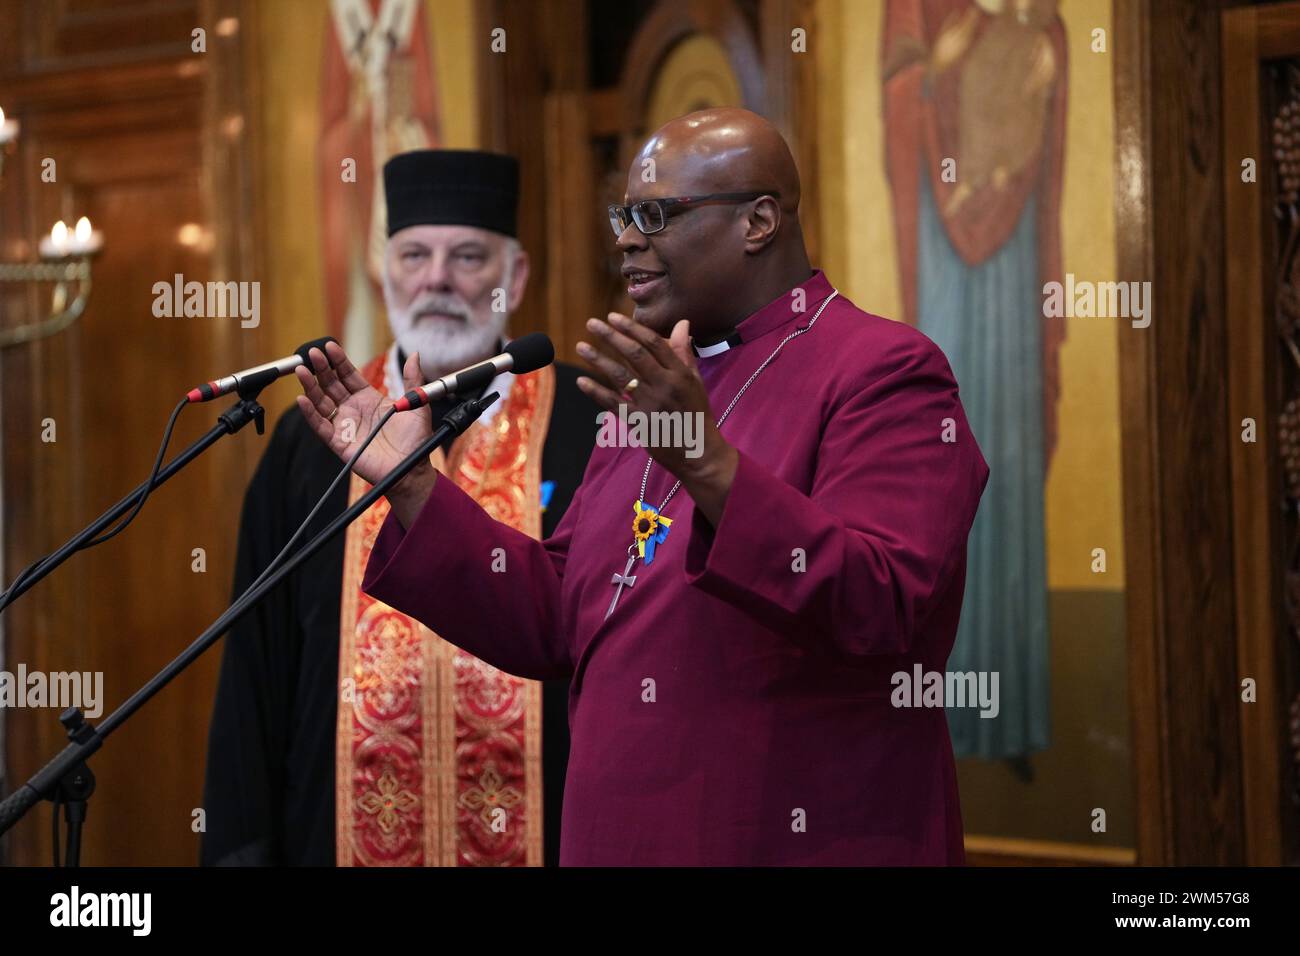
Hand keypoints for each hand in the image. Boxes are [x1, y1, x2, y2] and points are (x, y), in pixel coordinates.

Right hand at [294, 341, 434, 495]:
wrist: (412, 468)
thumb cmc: (415, 440)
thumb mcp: (417, 404)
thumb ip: (413, 379)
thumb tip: (415, 355)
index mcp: (369, 398)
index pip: (348, 374)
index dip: (338, 360)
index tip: (329, 346)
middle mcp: (353, 409)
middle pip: (331, 384)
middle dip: (321, 368)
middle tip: (313, 353)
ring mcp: (344, 425)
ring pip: (321, 402)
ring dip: (310, 386)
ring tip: (301, 370)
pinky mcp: (339, 442)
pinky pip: (320, 426)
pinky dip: (310, 413)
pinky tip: (303, 399)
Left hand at [576, 313, 737, 525]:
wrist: (698, 452)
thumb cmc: (697, 414)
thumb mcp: (695, 382)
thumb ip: (684, 353)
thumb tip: (682, 323)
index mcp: (680, 373)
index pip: (654, 343)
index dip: (632, 327)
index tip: (613, 317)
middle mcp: (665, 385)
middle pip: (634, 354)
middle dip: (611, 336)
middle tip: (592, 323)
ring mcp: (651, 404)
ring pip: (620, 376)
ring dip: (598, 359)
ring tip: (581, 346)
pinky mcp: (639, 423)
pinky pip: (613, 404)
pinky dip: (596, 392)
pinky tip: (581, 381)